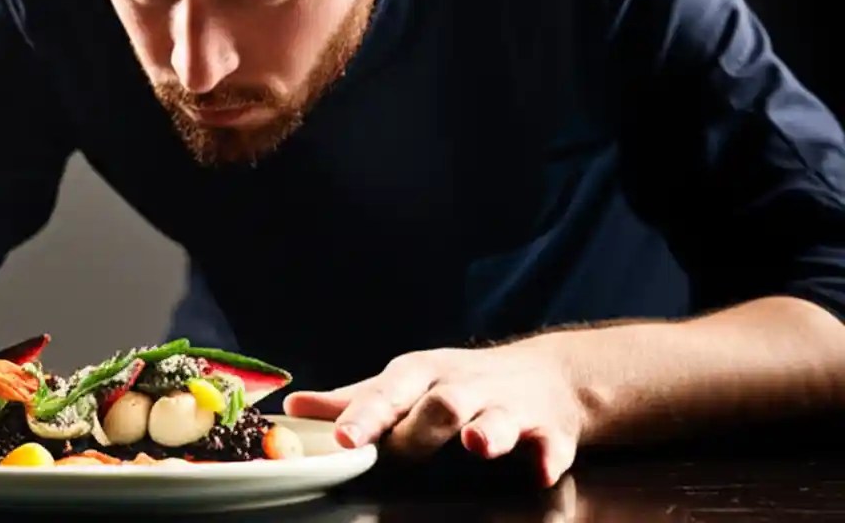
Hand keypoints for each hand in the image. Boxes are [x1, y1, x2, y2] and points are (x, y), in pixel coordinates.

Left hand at [283, 344, 584, 486]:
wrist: (544, 374)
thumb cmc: (456, 383)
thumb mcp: (404, 384)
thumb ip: (353, 402)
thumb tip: (294, 408)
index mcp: (421, 376)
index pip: (388, 394)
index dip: (364, 417)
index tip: (341, 439)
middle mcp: (464, 386)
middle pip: (443, 402)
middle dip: (424, 425)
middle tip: (398, 448)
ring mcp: (510, 407)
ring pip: (499, 416)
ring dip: (490, 430)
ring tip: (478, 444)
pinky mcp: (549, 430)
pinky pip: (551, 444)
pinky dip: (547, 458)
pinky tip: (541, 471)